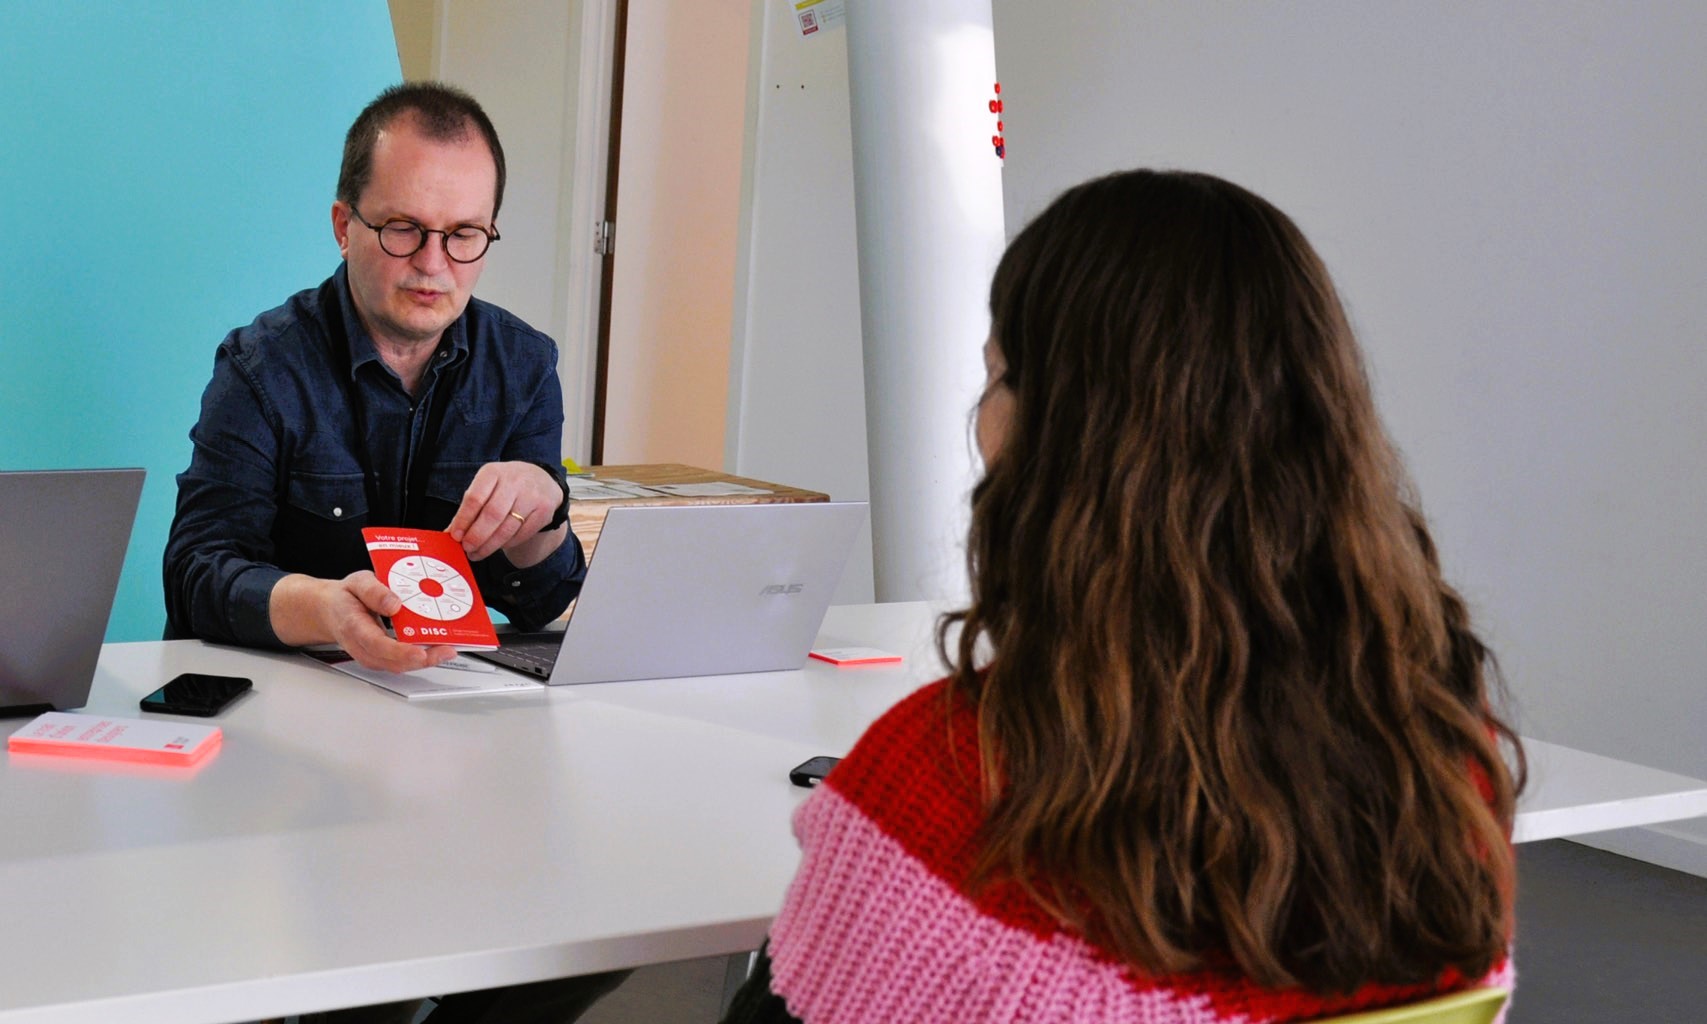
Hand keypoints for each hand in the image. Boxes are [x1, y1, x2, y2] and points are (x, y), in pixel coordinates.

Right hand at [306, 572, 457, 672]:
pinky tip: (436, 649)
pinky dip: (420, 658)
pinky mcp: (379, 658)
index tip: (421, 652)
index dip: (401, 651)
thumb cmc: (345, 597)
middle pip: (392, 662)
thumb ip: (373, 591)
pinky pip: (400, 663)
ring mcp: (371, 655)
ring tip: (447, 650)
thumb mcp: (357, 582)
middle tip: (447, 650)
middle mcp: (362, 646)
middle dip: (423, 659)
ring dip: (425, 661)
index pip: (377, 644)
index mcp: (354, 626)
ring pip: (398, 666)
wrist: (330, 610)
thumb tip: (394, 603)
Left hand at [447, 461, 563, 561]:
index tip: (455, 536)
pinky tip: (497, 546)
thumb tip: (450, 533)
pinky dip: (507, 544)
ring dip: (490, 545)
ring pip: (507, 528)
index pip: (475, 498)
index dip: (463, 520)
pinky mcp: (544, 511)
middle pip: (492, 514)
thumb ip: (469, 508)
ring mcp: (531, 496)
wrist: (541, 480)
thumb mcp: (486, 487)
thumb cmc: (505, 486)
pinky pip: (521, 534)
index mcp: (493, 472)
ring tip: (478, 553)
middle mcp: (514, 481)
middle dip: (477, 536)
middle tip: (467, 548)